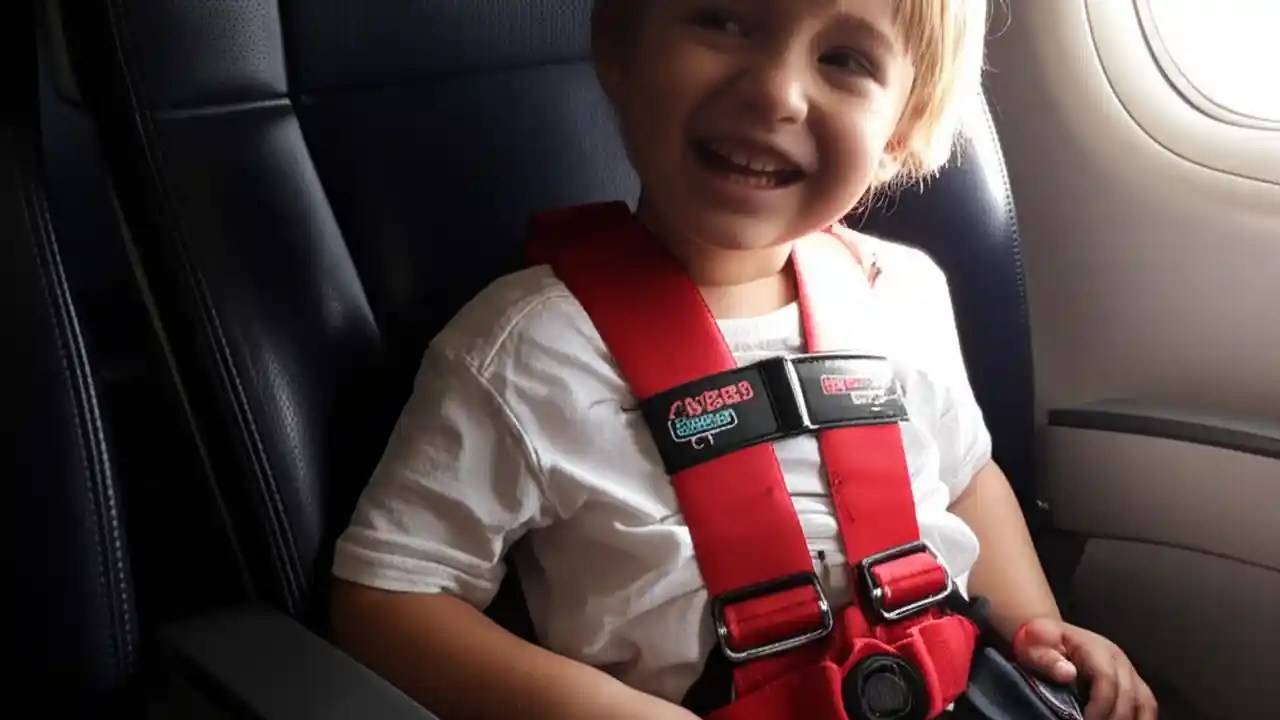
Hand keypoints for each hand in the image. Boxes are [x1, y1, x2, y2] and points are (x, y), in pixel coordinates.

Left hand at [1013, 618, 1157, 719]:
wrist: (1049, 637)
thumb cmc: (1040, 642)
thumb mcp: (1034, 646)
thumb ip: (1047, 659)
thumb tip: (1068, 674)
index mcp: (1095, 649)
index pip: (1106, 680)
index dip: (1099, 705)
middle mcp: (1118, 659)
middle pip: (1129, 695)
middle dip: (1114, 719)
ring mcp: (1129, 671)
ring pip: (1145, 701)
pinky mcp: (1132, 682)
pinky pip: (1146, 704)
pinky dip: (1141, 719)